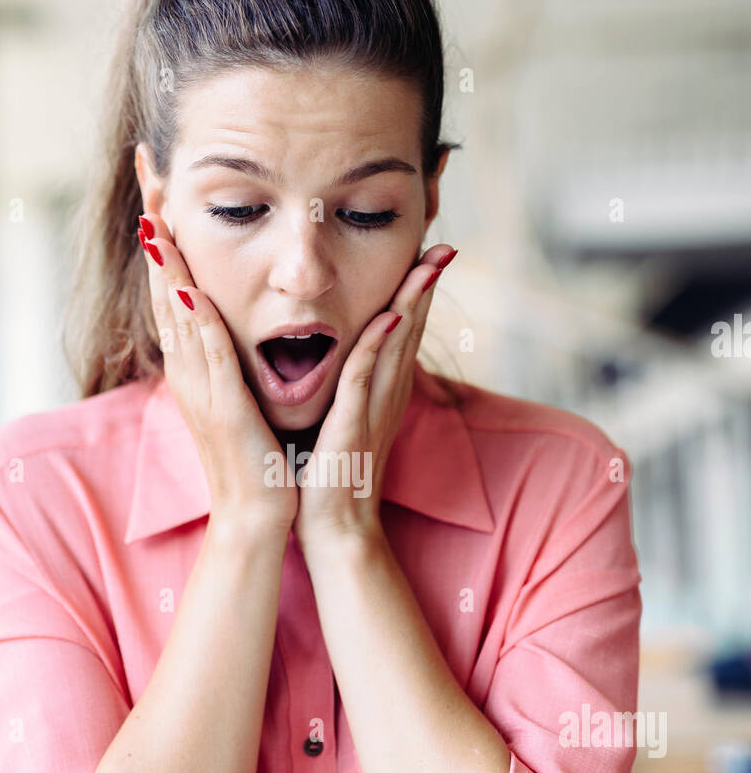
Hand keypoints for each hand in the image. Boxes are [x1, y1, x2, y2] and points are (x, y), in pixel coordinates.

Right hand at [140, 213, 297, 541]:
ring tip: (157, 212)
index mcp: (194, 365)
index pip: (174, 286)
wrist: (255, 517)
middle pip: (163, 286)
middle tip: (147, 171)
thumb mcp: (238, 395)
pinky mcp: (221, 411)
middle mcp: (188, 371)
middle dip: (156, 228)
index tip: (159, 184)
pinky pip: (208, 358)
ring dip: (168, 262)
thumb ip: (228, 358)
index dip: (165, 235)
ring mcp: (199, 390)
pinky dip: (197, 323)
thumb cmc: (254, 459)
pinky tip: (191, 290)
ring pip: (177, 314)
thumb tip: (227, 321)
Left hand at [292, 243, 455, 558]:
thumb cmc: (329, 478)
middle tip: (443, 242)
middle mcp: (387, 396)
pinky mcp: (355, 425)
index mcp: (382, 392)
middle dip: (427, 285)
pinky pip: (367, 378)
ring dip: (414, 303)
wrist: (333, 530)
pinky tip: (391, 316)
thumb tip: (334, 358)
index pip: (402, 331)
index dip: (415, 292)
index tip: (425, 252)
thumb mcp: (341, 420)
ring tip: (429, 263)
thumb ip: (346, 389)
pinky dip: (379, 345)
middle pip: (413, 329)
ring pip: (398, 345)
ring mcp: (375, 410)